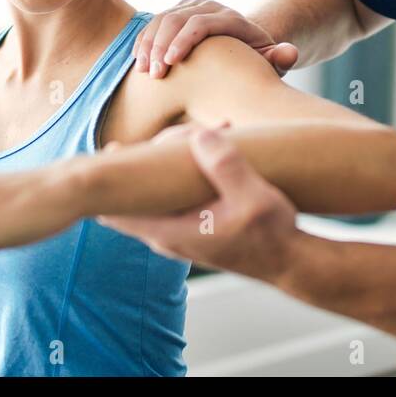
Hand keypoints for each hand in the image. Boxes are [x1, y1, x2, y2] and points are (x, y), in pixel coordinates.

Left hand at [98, 125, 300, 282]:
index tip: (105, 151)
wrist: (290, 261)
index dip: (105, 184)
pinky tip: (198, 154)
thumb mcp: (252, 197)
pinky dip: (174, 177)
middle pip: (131, 199)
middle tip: (156, 137)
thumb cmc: (271, 233)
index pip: (115, 212)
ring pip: (152, 197)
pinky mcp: (192, 228)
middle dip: (139, 165)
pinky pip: (169, 199)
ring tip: (186, 138)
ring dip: (161, 168)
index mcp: (171, 232)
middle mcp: (167, 236)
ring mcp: (179, 234)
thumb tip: (199, 135)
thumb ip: (225, 167)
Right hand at [132, 0, 298, 77]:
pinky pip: (154, 22)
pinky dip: (144, 40)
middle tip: (153, 73)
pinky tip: (138, 61)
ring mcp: (191, 7)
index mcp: (231, 18)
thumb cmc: (256, 60)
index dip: (183, 41)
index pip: (202, 23)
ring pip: (162, 18)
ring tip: (142, 71)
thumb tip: (289, 53)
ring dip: (149, 44)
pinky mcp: (177, 12)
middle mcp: (210, 7)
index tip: (171, 63)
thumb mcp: (272, 61)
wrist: (243, 44)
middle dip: (161, 45)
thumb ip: (281, 58)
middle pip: (177, 18)